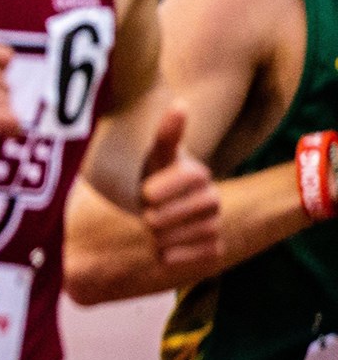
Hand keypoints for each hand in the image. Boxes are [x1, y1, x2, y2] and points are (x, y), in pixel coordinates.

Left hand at [137, 107, 220, 268]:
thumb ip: (167, 134)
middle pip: (198, 207)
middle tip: (146, 216)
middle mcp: (213, 198)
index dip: (167, 186)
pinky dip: (180, 256)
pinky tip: (162, 251)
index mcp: (198, 174)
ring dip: (168, 236)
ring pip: (198, 232)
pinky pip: (203, 255)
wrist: (155, 211)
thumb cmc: (154, 178)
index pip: (192, 177)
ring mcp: (215, 223)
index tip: (145, 193)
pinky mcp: (213, 248)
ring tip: (152, 231)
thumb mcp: (155, 156)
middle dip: (164, 214)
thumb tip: (180, 104)